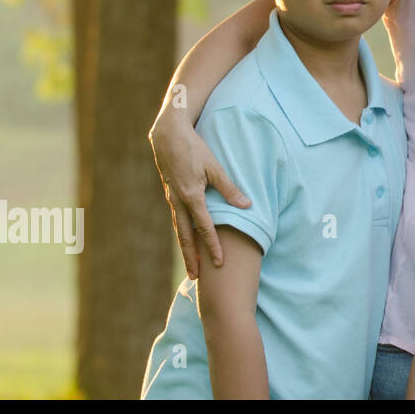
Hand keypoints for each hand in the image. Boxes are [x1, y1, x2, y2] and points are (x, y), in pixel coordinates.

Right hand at [149, 115, 250, 278]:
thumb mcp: (214, 167)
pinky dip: (182, 233)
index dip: (213, 246)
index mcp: (191, 196)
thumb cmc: (194, 149)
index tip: (219, 262)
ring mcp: (172, 199)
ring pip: (179, 229)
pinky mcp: (170, 194)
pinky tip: (187, 240)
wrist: (167, 136)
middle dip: (192, 257)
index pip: (205, 227)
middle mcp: (178, 201)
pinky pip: (177, 219)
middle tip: (196, 277)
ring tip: (191, 266)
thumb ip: (229, 188)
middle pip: (186, 236)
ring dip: (186, 249)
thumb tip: (247, 205)